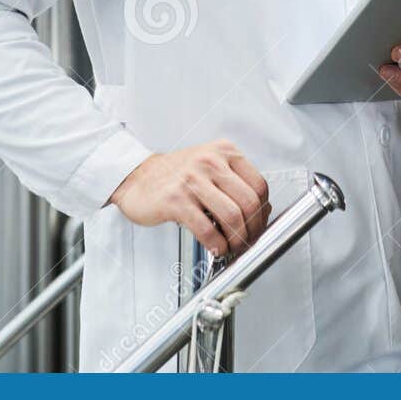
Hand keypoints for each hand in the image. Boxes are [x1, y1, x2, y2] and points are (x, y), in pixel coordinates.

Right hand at [108, 140, 270, 256]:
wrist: (136, 177)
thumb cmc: (175, 175)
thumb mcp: (209, 166)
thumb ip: (234, 183)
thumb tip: (260, 213)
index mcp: (224, 152)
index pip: (259, 185)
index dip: (263, 212)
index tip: (259, 225)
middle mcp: (210, 162)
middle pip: (249, 203)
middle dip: (252, 230)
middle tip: (248, 241)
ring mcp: (192, 179)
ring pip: (232, 216)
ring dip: (236, 240)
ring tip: (232, 246)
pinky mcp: (176, 199)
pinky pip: (207, 229)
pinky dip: (216, 244)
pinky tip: (215, 247)